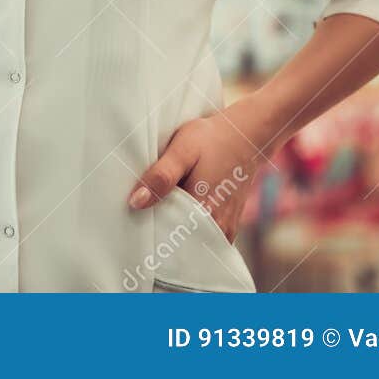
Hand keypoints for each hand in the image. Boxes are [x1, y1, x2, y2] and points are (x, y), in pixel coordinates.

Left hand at [126, 99, 278, 241]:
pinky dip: (187, 228)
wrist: (245, 135)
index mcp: (204, 213)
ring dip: (173, 230)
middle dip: (159, 234)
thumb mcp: (182, 151)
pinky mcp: (227, 224)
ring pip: (191, 240)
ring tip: (155, 213)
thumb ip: (161, 176)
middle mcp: (218, 228)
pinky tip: (174, 211)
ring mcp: (225, 229)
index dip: (148, 233)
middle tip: (139, 219)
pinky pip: (202, 235)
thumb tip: (136, 202)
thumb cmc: (211, 139)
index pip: (168, 239)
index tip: (133, 224)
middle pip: (180, 243)